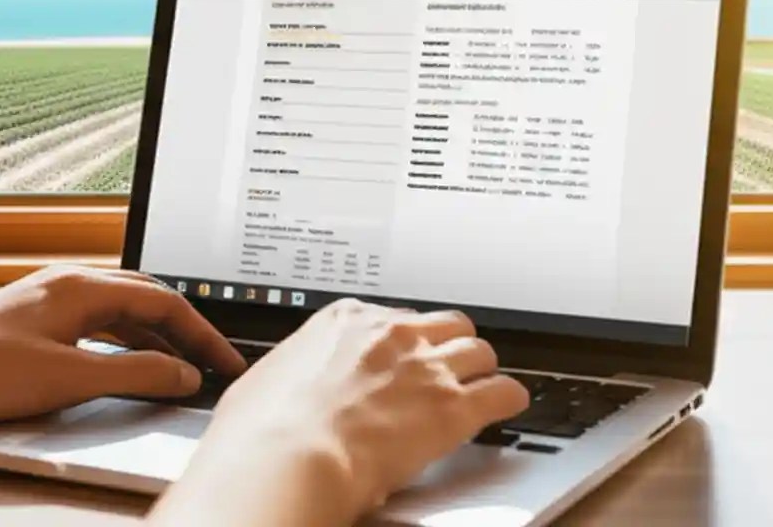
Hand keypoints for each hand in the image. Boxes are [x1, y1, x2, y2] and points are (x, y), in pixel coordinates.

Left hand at [0, 265, 246, 419]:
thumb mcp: (70, 378)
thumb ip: (135, 375)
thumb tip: (183, 374)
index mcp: (85, 286)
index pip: (166, 304)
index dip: (204, 335)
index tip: (225, 363)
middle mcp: (71, 282)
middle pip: (148, 299)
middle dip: (187, 330)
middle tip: (213, 361)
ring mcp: (52, 297)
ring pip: (123, 310)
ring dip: (156, 337)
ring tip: (180, 366)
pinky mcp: (35, 316)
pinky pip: (98, 322)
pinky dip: (126, 341)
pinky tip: (127, 362)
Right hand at [149, 298, 529, 526]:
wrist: (286, 458)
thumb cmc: (264, 429)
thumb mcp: (268, 378)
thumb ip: (295, 371)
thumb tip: (285, 385)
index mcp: (345, 321)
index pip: (395, 316)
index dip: (405, 339)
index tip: (405, 353)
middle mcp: (391, 334)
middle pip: (445, 325)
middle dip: (450, 344)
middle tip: (449, 365)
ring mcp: (425, 367)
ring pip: (480, 351)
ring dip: (481, 369)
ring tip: (481, 384)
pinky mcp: (451, 407)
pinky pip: (503, 391)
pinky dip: (508, 398)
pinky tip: (506, 404)